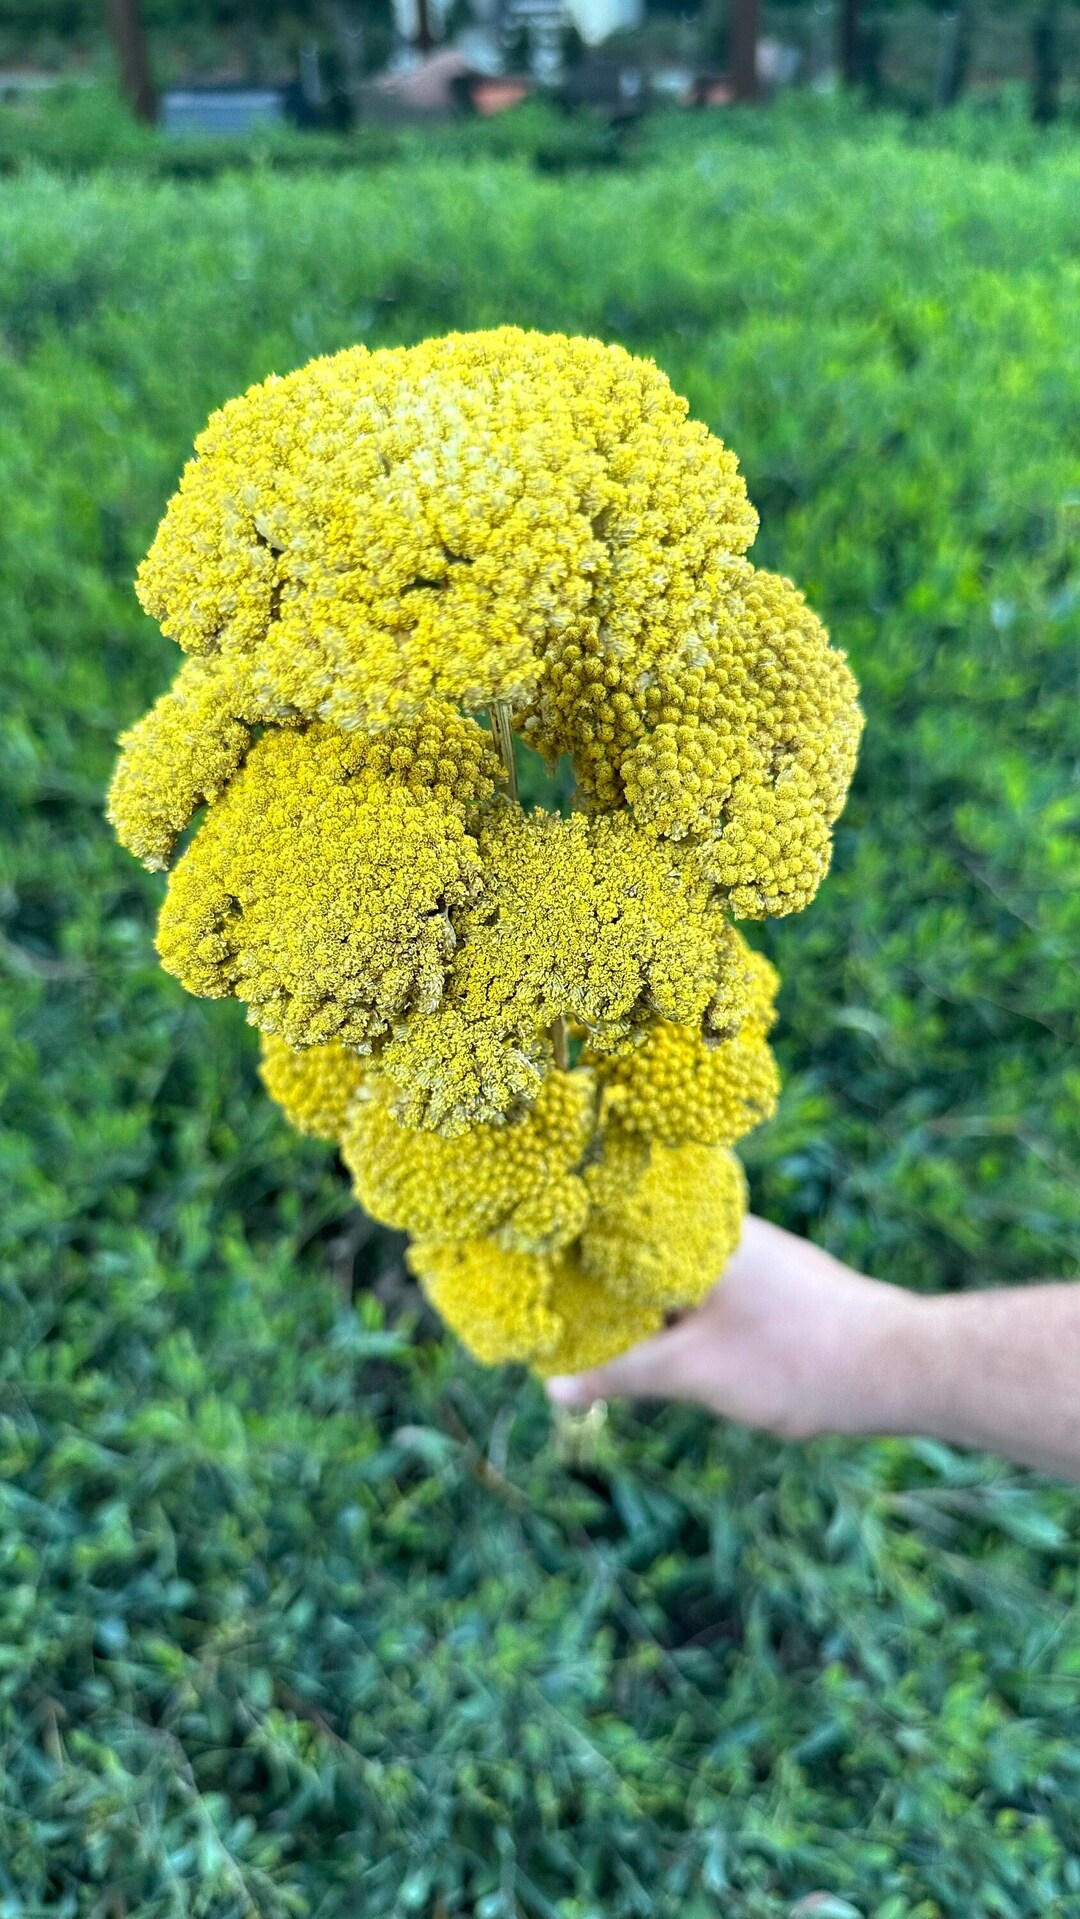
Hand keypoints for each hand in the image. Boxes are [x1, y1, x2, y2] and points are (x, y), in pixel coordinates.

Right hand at [546, 1214, 923, 1441]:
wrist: (900, 1369)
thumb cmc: (795, 1359)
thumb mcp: (693, 1371)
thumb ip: (619, 1373)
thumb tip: (554, 1387)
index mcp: (700, 1229)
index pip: (610, 1221)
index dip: (564, 1252)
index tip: (523, 1275)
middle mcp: (724, 1229)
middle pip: (636, 1248)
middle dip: (594, 1285)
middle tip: (545, 1320)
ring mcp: (750, 1254)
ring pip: (669, 1274)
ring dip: (635, 1306)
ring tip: (587, 1341)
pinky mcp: (770, 1284)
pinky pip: (700, 1291)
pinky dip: (671, 1316)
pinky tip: (655, 1350)